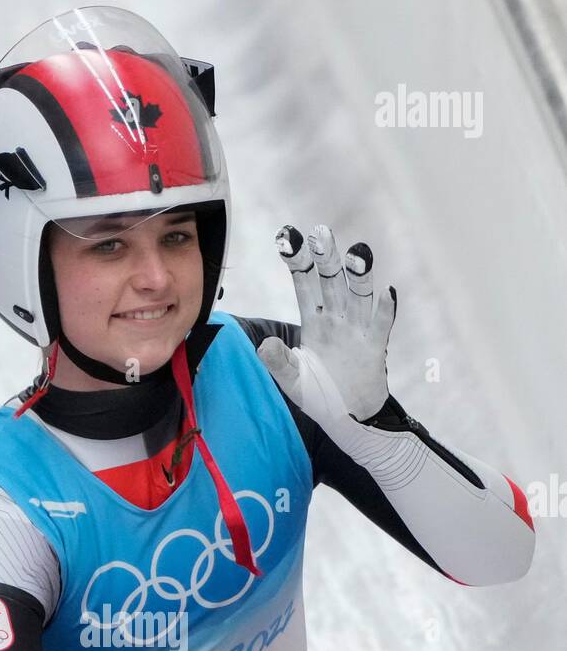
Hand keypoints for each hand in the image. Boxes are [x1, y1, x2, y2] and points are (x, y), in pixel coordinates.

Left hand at [257, 223, 395, 423]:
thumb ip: (279, 363)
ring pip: (358, 296)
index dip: (297, 262)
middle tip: (321, 233)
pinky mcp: (375, 348)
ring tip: (358, 253)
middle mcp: (336, 319)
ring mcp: (357, 331)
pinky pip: (380, 326)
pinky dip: (384, 310)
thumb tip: (264, 345)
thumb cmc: (319, 395)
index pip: (304, 285)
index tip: (287, 237)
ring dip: (359, 276)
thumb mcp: (293, 381)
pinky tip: (386, 292)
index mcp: (314, 322)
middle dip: (326, 258)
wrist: (348, 417)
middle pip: (331, 282)